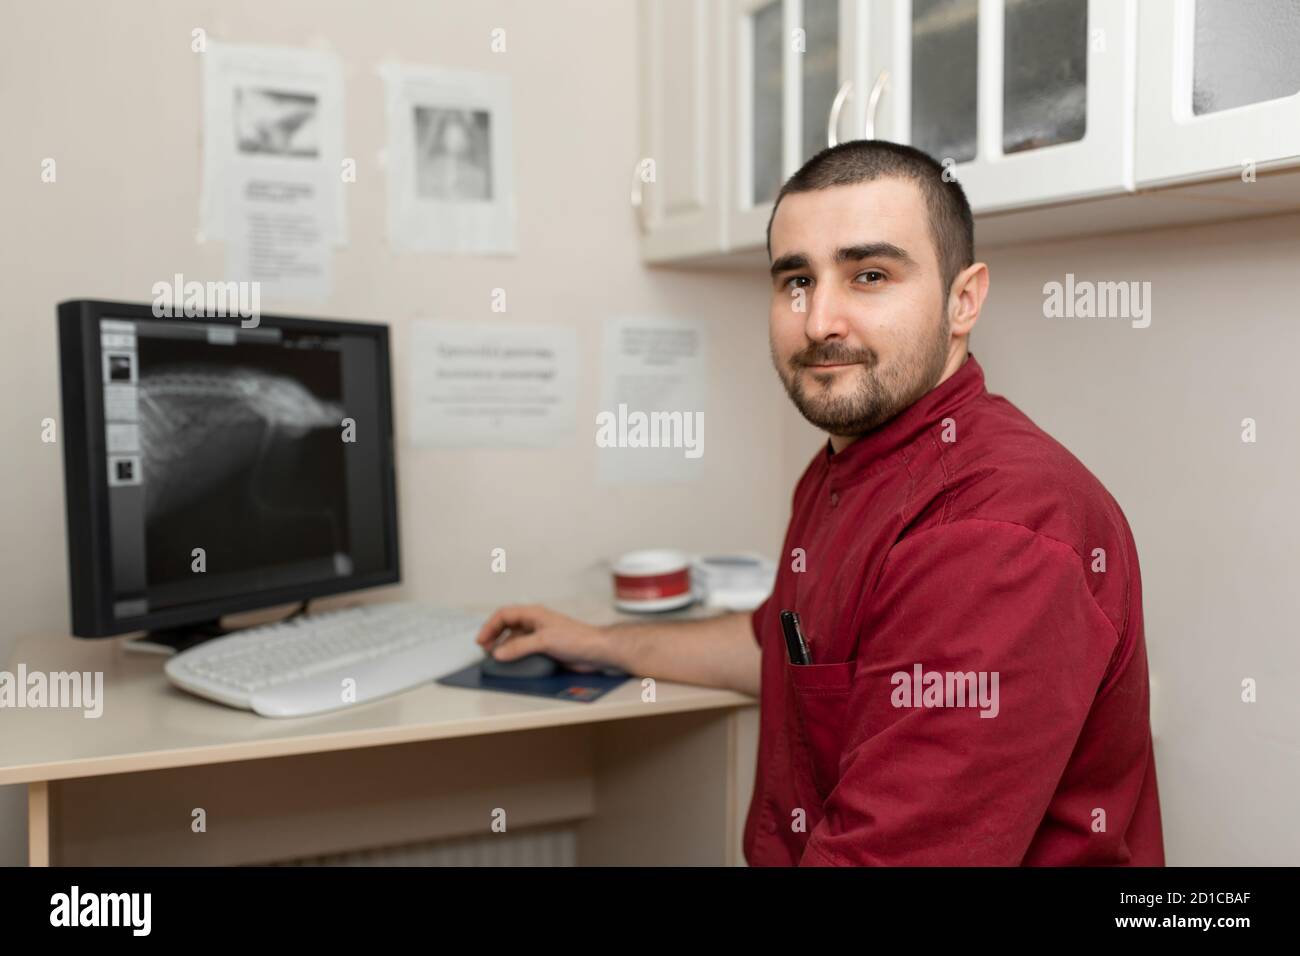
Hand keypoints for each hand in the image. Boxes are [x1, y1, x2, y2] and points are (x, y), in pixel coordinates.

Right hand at [474, 604, 615, 673]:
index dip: (490, 626)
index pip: (504, 615)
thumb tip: (498, 653)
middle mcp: (535, 623)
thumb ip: (519, 647)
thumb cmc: (575, 639)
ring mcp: (540, 636)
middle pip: (508, 626)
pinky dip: (515, 655)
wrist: (597, 651)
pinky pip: (525, 650)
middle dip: (494, 636)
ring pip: (515, 638)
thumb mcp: (543, 641)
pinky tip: (512, 664)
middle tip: (485, 651)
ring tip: (496, 659)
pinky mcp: (546, 648)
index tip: (481, 641)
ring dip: (504, 647)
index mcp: (534, 614)